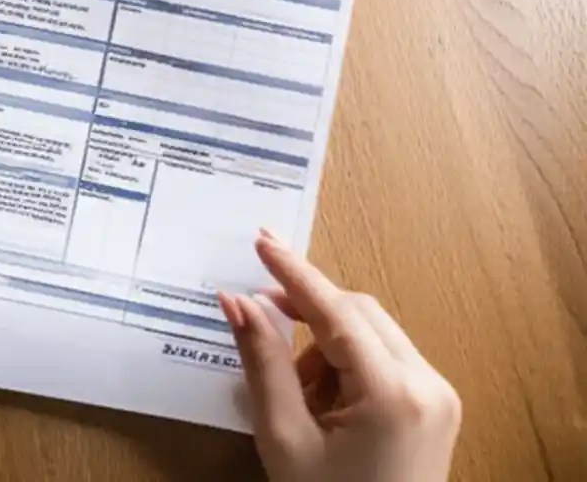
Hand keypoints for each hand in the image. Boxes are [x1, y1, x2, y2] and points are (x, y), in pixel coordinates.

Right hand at [218, 230, 460, 481]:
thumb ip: (262, 361)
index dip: (294, 272)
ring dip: (327, 346)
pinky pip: (387, 357)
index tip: (262, 240)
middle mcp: (428, 384)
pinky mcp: (438, 404)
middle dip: (308, 316)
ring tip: (300, 399)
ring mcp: (440, 394)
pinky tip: (325, 405)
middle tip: (262, 328)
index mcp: (393, 394)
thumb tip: (237, 300)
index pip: (337, 311)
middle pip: (359, 313)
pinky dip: (348, 365)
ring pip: (372, 332)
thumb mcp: (283, 436)